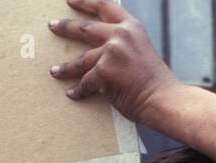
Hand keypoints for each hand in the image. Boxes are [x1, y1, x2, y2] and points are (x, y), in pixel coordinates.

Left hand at [48, 0, 180, 120]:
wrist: (163, 99)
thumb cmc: (154, 81)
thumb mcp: (141, 50)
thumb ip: (124, 43)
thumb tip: (102, 47)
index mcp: (131, 26)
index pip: (104, 5)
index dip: (85, 1)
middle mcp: (121, 35)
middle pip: (85, 28)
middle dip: (65, 27)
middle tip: (52, 26)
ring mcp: (111, 52)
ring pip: (81, 60)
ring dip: (65, 68)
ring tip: (54, 71)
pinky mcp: (104, 72)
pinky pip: (85, 82)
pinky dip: (79, 91)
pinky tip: (72, 94)